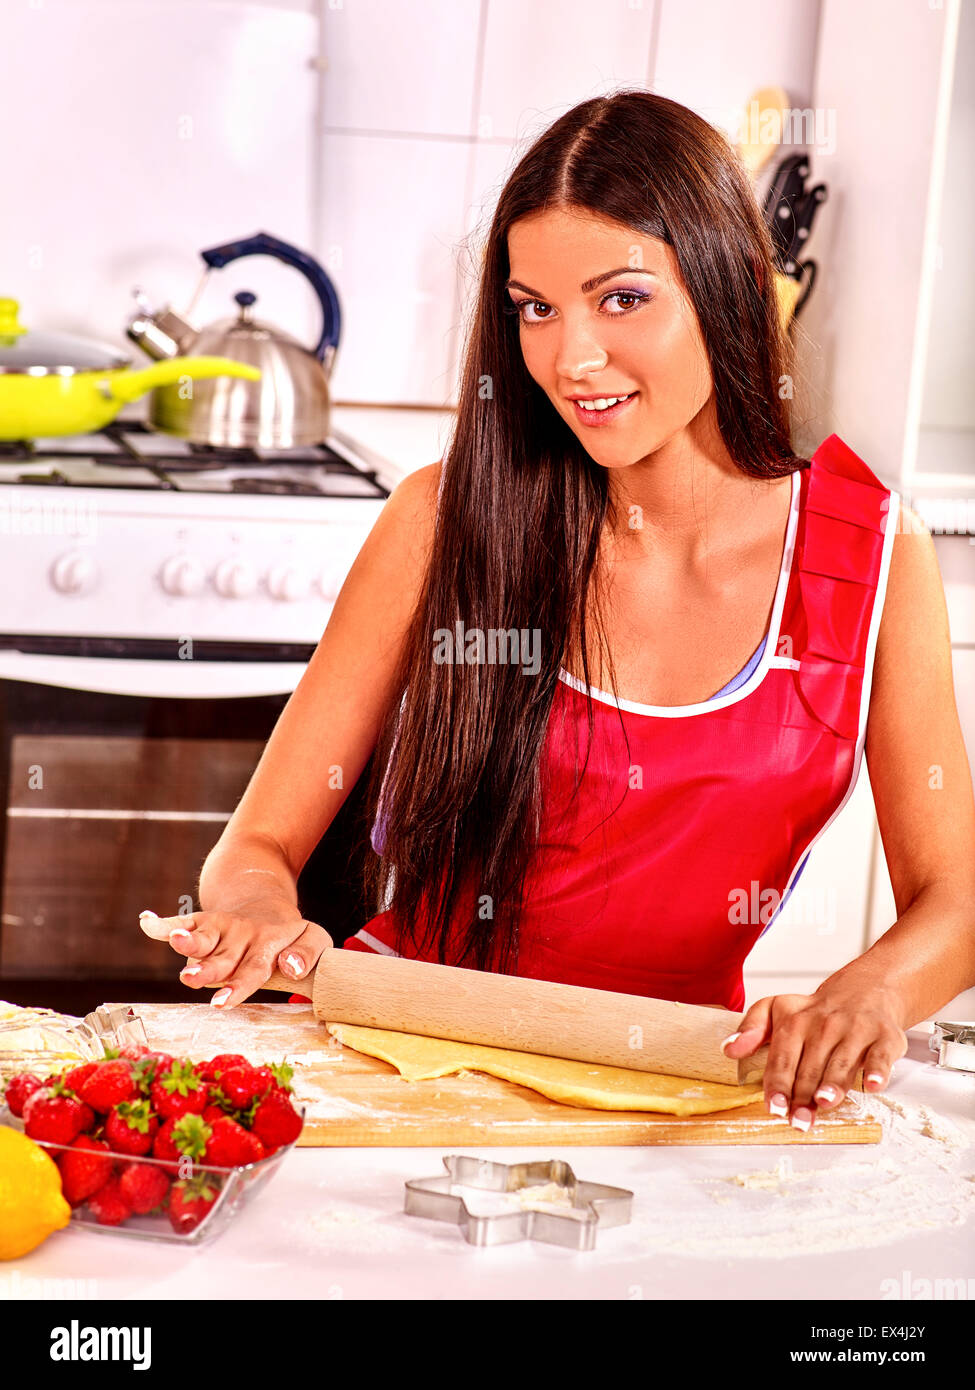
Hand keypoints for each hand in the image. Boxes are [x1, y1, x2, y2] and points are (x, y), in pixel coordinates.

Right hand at [139, 899, 331, 1007]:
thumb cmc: (288, 934)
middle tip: (189, 978)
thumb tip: (292, 969)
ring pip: (202, 938)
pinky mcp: (203, 920)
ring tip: (175, 940)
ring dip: (188, 941)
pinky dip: (162, 923)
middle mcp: (242, 936)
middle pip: (222, 958)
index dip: (238, 986)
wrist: (263, 901)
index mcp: (268, 945)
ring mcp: (220, 927)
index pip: (254, 969)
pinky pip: (182, 919)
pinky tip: (146, 921)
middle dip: (206, 970)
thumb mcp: (313, 938)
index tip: (221, 1003)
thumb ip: (307, 954)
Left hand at [720, 986, 907, 1130]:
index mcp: (795, 1021)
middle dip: (803, 1095)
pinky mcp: (884, 1038)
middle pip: (811, 1067)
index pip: (783, 1056)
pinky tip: (871, 1085)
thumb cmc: (817, 1012)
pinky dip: (876, 1071)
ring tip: (824, 1103)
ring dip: (833, 1084)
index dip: (778, 1083)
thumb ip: (751, 1028)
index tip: (774, 1106)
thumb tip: (728, 1049)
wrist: (865, 992)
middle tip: (798, 1120)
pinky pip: (880, 1057)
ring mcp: (855, 1031)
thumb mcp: (777, 1009)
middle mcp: (825, 1025)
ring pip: (842, 1062)